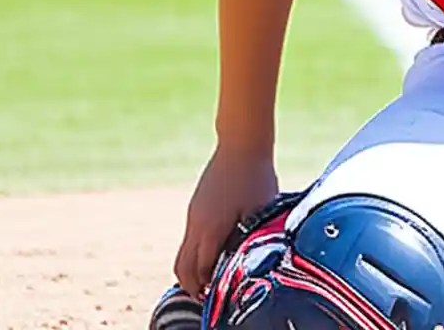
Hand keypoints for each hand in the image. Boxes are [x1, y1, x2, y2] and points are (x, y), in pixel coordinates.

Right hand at [173, 144, 278, 299]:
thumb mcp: (261, 212)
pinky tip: (217, 251)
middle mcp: (196, 225)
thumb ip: (252, 240)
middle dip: (193, 285)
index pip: (197, 272)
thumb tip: (252, 264)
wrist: (241, 145)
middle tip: (210, 295)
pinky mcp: (197, 206)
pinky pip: (190, 238)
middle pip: (182, 267)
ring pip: (183, 253)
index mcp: (210, 229)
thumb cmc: (256, 178)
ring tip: (213, 277)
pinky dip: (197, 252)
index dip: (205, 290)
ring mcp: (194, 215)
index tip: (216, 299)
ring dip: (194, 269)